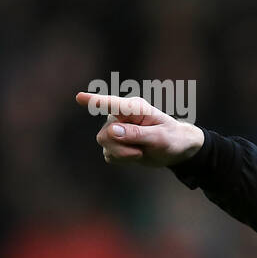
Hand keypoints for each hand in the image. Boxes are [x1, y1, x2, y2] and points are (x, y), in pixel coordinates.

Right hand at [79, 92, 204, 166]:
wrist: (177, 149)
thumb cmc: (173, 138)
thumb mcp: (160, 138)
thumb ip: (137, 133)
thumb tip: (112, 130)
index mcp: (135, 108)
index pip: (112, 104)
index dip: (95, 101)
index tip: (79, 98)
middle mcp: (121, 116)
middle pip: (105, 133)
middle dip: (121, 147)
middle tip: (140, 151)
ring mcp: (116, 128)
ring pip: (104, 144)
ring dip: (123, 154)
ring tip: (141, 151)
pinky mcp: (115, 142)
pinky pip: (109, 155)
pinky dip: (122, 159)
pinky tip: (135, 155)